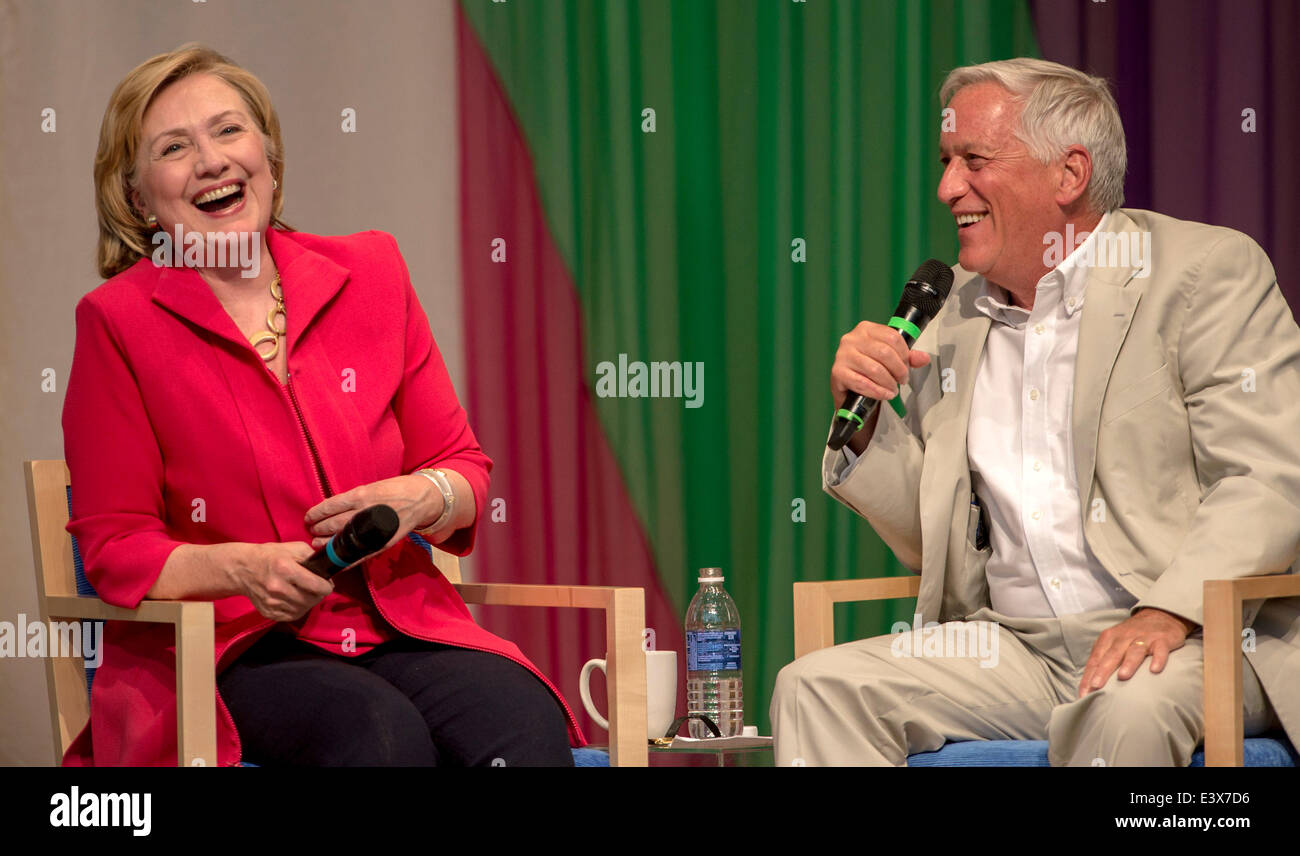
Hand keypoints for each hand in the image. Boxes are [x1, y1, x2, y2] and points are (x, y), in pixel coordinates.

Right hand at [232, 542, 332, 621]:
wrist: (242, 569)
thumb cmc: (269, 556)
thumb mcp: (293, 548)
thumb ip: (312, 557)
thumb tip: (326, 572)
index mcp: (285, 569)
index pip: (317, 586)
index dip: (327, 586)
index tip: (327, 584)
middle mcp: (278, 588)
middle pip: (312, 599)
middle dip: (319, 594)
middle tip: (316, 587)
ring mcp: (272, 602)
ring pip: (303, 609)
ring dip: (309, 602)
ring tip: (305, 592)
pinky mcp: (268, 612)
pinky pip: (292, 616)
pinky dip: (298, 609)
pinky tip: (295, 599)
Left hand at [303, 474, 440, 550]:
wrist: (421, 499)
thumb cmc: (396, 489)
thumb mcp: (372, 487)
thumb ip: (354, 499)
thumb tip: (332, 509)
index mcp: (361, 495)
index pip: (331, 506)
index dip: (317, 513)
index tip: (308, 518)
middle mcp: (364, 511)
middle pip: (334, 523)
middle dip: (319, 528)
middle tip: (311, 531)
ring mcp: (373, 528)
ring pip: (343, 537)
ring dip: (327, 542)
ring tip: (317, 543)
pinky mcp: (381, 541)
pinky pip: (359, 552)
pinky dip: (346, 558)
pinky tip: (336, 561)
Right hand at [830, 320, 930, 406]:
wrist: (848, 389)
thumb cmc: (867, 370)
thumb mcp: (889, 360)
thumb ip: (907, 357)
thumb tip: (923, 358)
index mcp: (865, 329)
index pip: (892, 337)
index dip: (904, 354)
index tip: (906, 366)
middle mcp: (852, 339)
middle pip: (885, 353)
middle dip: (898, 370)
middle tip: (901, 380)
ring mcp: (843, 355)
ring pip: (875, 369)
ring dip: (888, 383)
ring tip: (892, 389)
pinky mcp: (838, 372)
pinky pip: (862, 382)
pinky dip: (877, 391)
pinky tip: (884, 394)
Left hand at [1076, 608, 1197, 698]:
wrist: (1159, 616)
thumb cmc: (1132, 636)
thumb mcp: (1114, 644)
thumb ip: (1103, 661)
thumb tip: (1090, 687)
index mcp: (1108, 639)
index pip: (1095, 660)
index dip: (1088, 677)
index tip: (1083, 694)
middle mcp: (1124, 637)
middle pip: (1112, 655)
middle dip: (1103, 671)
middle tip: (1096, 686)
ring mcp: (1143, 637)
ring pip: (1134, 651)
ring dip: (1128, 663)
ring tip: (1122, 677)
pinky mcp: (1162, 639)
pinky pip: (1160, 650)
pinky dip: (1158, 659)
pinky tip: (1154, 670)